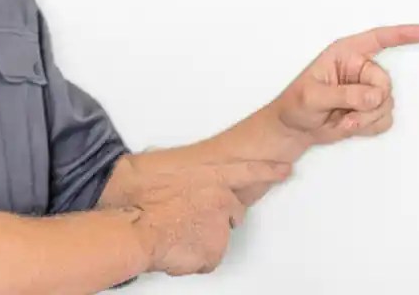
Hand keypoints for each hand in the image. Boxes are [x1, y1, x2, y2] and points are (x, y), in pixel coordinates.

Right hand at [131, 160, 290, 276]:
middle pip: (232, 210)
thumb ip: (164, 161)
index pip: (249, 170)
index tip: (284, 170)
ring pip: (216, 236)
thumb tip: (157, 161)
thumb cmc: (136, 200)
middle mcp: (220, 198)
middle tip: (191, 219)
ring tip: (174, 233)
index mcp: (208, 174)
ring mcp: (219, 226)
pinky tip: (176, 247)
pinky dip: (194, 257)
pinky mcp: (214, 250)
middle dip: (217, 217)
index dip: (269, 170)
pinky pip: (207, 257)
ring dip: (200, 237)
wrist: (133, 229)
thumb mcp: (146, 164)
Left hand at [270, 24, 418, 145]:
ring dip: (366, 118)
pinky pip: (385, 119)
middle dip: (368, 103)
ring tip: (343, 119)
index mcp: (344, 54)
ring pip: (386, 104)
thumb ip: (345, 94)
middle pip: (385, 84)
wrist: (294, 129)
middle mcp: (359, 69)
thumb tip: (374, 96)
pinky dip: (369, 127)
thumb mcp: (313, 97)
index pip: (378, 39)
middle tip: (346, 113)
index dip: (403, 34)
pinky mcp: (370, 109)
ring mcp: (366, 89)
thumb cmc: (296, 105)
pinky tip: (349, 124)